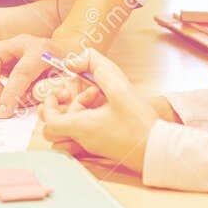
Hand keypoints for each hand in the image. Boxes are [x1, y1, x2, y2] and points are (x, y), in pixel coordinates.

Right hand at [0, 34, 57, 117]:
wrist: (58, 50)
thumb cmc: (60, 65)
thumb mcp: (63, 79)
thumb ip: (50, 90)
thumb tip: (40, 104)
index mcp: (39, 50)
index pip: (20, 72)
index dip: (10, 93)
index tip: (3, 112)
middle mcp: (18, 42)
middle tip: (1, 102)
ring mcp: (4, 43)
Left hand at [37, 49, 158, 173]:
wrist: (159, 149)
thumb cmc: (139, 124)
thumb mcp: (120, 89)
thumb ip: (98, 68)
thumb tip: (77, 58)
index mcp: (81, 127)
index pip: (49, 123)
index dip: (48, 105)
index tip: (60, 92)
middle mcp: (84, 140)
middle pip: (57, 127)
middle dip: (65, 106)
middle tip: (82, 94)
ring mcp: (94, 146)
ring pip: (72, 130)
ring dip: (79, 111)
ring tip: (98, 99)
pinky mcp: (105, 147)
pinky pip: (86, 134)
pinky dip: (91, 118)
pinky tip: (108, 108)